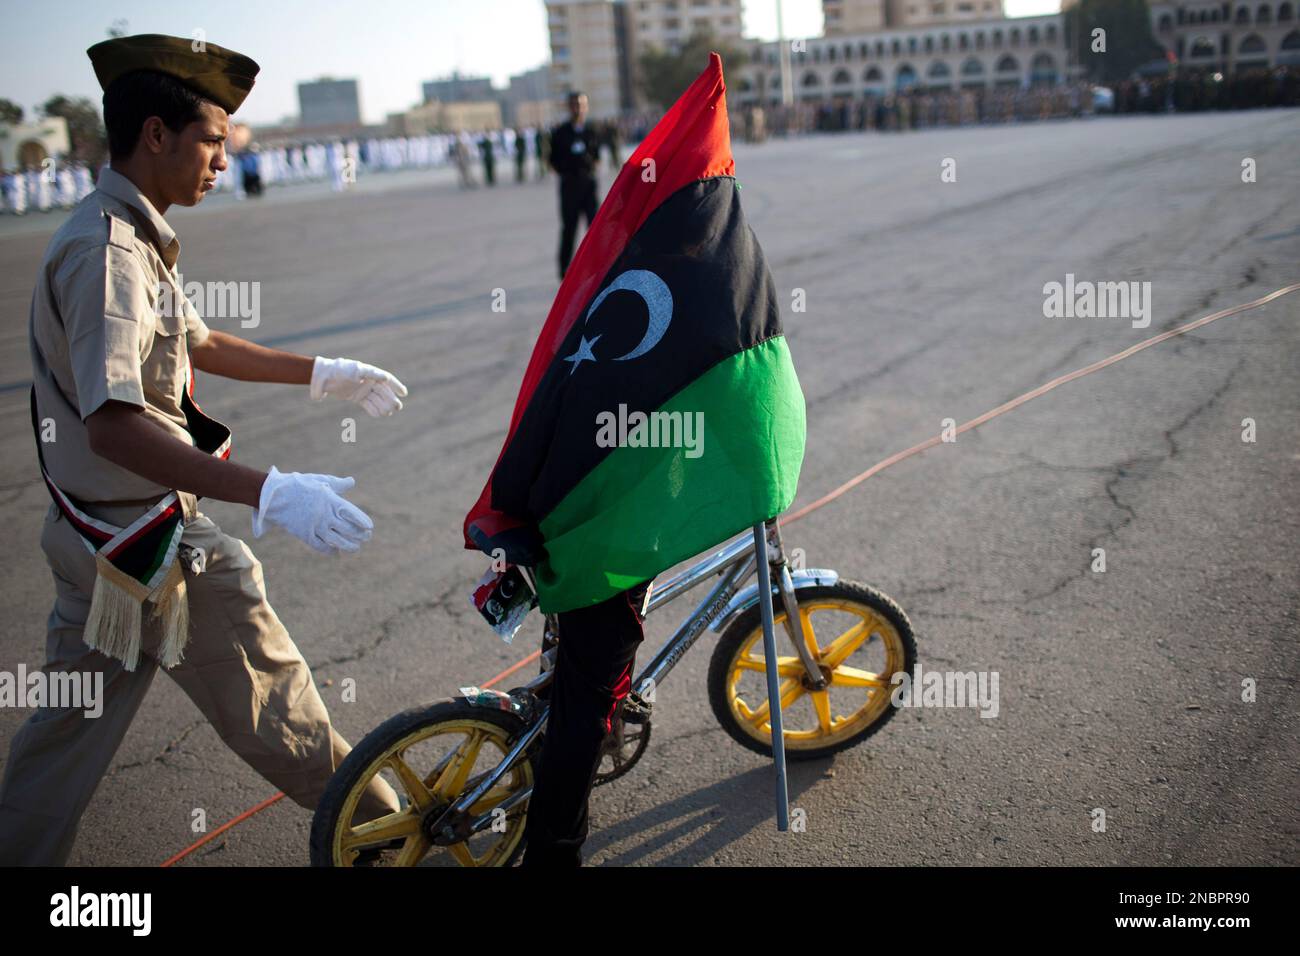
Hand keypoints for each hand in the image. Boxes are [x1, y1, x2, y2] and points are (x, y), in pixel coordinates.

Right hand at [251, 466, 373, 553]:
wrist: (274, 495)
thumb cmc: (298, 485)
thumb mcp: (320, 480)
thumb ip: (337, 484)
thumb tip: (352, 481)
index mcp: (330, 500)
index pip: (352, 513)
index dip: (362, 521)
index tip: (370, 527)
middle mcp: (324, 515)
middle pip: (348, 529)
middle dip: (360, 535)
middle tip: (366, 537)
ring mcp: (314, 526)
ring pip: (337, 541)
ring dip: (349, 546)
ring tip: (356, 547)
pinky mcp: (304, 534)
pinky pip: (320, 546)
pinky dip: (330, 550)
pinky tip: (336, 552)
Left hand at [310, 356, 407, 416]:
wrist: (323, 378)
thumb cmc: (340, 370)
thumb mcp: (355, 370)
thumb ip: (371, 373)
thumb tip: (385, 378)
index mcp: (370, 373)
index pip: (387, 379)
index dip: (396, 385)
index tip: (404, 393)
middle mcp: (368, 381)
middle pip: (383, 391)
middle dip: (391, 399)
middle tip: (397, 407)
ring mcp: (362, 390)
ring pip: (376, 399)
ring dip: (383, 405)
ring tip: (388, 412)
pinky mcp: (356, 397)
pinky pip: (368, 404)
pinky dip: (373, 409)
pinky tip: (379, 415)